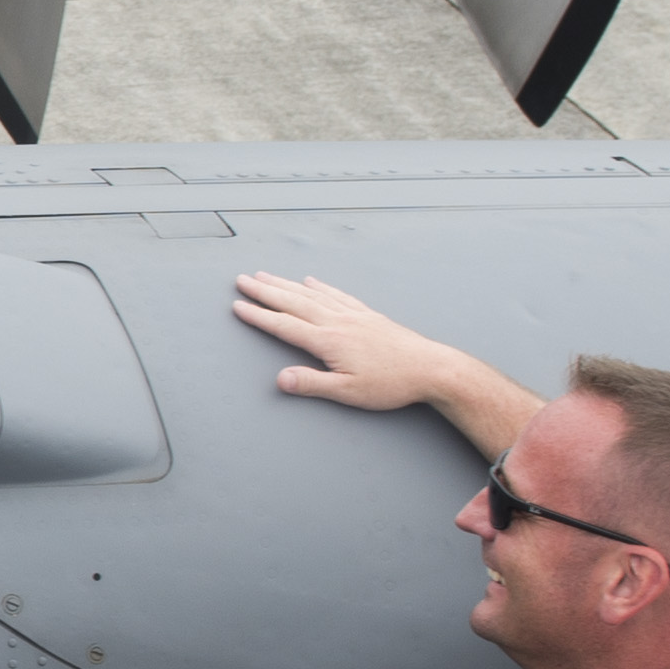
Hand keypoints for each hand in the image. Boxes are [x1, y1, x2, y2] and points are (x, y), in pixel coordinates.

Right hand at [231, 271, 463, 412]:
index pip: (285, 326)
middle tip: (242, 280)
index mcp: (329, 341)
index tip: (238, 306)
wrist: (431, 368)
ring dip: (286, 284)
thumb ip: (312, 384)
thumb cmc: (391, 384)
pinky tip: (310, 282)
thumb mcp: (348, 392)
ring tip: (266, 275)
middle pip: (293, 302)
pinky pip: (337, 295)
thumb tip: (280, 379)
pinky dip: (320, 287)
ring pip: (312, 295)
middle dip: (265, 291)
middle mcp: (338, 322)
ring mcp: (353, 315)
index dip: (259, 316)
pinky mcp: (367, 315)